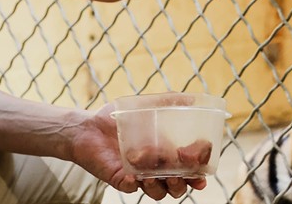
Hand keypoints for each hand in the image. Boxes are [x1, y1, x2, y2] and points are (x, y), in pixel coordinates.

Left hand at [69, 104, 206, 199]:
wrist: (89, 127)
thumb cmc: (119, 119)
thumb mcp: (146, 107)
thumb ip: (169, 103)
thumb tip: (192, 98)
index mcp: (166, 156)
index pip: (189, 171)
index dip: (198, 174)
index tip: (202, 171)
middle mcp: (155, 170)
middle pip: (177, 188)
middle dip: (182, 184)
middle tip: (179, 173)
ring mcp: (138, 176)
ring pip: (157, 192)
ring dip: (159, 186)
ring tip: (154, 175)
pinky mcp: (119, 178)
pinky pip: (129, 188)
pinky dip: (133, 185)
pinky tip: (133, 177)